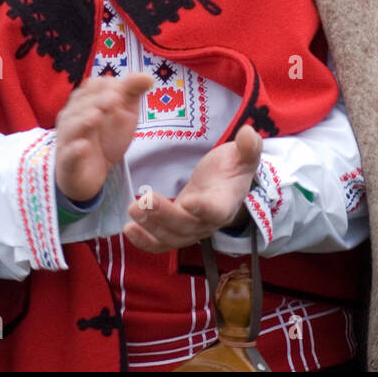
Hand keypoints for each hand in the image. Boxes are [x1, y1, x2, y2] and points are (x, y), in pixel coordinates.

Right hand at [54, 73, 151, 201]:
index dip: (107, 86)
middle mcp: (72, 117)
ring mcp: (68, 139)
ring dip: (83, 121)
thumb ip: (132, 93)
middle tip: (114, 99)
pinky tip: (83, 146)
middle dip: (97, 101)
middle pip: (81, 105)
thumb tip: (148, 76)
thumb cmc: (106, 137)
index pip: (93, 87)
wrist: (92, 173)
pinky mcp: (68, 162)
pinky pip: (68, 155)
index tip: (122, 89)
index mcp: (85, 101)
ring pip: (72, 127)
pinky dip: (75, 150)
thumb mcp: (124, 113)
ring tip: (96, 116)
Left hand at [124, 125, 262, 252]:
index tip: (189, 201)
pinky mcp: (176, 231)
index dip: (204, 209)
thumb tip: (249, 133)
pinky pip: (162, 243)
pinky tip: (128, 230)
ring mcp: (192, 229)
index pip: (216, 210)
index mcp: (225, 202)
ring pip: (171, 236)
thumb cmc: (232, 168)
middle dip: (164, 215)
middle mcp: (208, 221)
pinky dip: (145, 241)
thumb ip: (247, 147)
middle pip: (186, 225)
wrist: (226, 186)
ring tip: (132, 209)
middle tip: (143, 201)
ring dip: (150, 226)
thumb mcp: (242, 155)